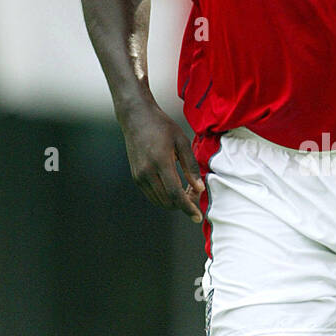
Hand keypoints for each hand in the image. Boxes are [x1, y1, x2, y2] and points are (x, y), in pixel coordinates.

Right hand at [118, 98, 204, 223]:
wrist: (136, 118)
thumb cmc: (162, 126)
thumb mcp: (182, 141)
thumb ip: (191, 166)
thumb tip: (199, 188)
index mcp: (160, 162)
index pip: (175, 193)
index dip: (188, 207)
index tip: (198, 217)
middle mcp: (147, 172)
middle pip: (168, 201)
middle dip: (184, 203)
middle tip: (196, 193)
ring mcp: (139, 176)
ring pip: (160, 201)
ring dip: (175, 201)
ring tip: (187, 189)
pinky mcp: (136, 177)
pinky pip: (153, 195)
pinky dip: (165, 197)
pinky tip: (175, 187)